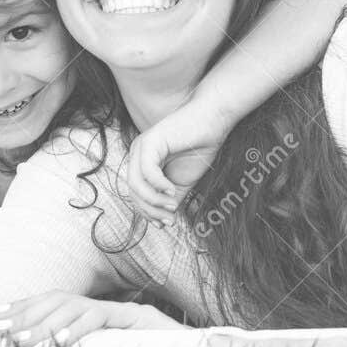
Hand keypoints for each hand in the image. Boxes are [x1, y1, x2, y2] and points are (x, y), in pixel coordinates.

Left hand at [0, 291, 182, 346]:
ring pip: (77, 307)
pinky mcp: (140, 319)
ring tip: (23, 340)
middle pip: (59, 300)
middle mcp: (108, 308)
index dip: (23, 308)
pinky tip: (61, 341)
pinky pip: (105, 318)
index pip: (53, 304)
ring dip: (46, 323)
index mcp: (97, 317)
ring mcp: (125, 311)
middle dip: (26, 314)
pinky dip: (81, 328)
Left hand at [125, 102, 228, 224]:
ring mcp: (141, 146)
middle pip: (133, 191)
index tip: (166, 224)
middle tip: (170, 219)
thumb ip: (171, 198)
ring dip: (153, 201)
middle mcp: (137, 154)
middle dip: (150, 210)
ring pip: (136, 184)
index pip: (136, 194)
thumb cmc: (199, 148)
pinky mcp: (150, 141)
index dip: (148, 213)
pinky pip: (146, 171)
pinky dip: (157, 185)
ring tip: (172, 206)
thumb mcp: (182, 182)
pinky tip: (171, 190)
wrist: (213, 122)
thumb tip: (166, 220)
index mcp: (142, 163)